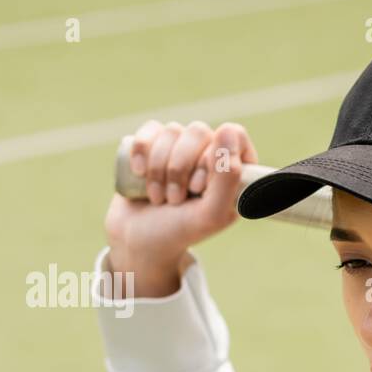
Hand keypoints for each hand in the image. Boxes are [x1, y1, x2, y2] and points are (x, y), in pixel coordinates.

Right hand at [103, 120, 257, 293]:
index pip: (234, 137)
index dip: (213, 157)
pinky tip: (139, 174)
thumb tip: (227, 130)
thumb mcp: (211, 213)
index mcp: (234, 172)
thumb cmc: (180, 231)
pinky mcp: (153, 146)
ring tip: (158, 198)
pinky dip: (141, 153)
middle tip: (176, 200)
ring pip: (172, 131)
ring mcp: (181, 149)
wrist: (137, 240)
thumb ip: (228, 177)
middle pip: (199, 131)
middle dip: (180, 168)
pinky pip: (149, 130)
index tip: (200, 187)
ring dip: (159, 169)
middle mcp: (209, 155)